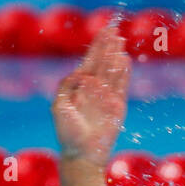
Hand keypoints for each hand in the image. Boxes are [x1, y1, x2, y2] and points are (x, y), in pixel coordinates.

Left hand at [52, 23, 128, 166]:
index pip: (89, 62)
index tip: (103, 32)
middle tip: (114, 31)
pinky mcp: (117, 108)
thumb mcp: (59, 106)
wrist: (82, 154)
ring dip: (116, 56)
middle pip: (102, 63)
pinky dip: (124, 73)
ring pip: (112, 72)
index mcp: (79, 88)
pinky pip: (121, 86)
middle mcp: (94, 90)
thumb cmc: (67, 133)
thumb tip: (81, 72)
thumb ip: (66, 86)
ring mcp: (106, 98)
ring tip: (120, 41)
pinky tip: (125, 60)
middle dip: (108, 47)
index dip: (96, 47)